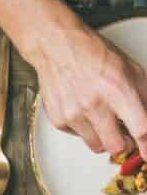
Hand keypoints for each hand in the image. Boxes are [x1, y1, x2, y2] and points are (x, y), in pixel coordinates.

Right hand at [25, 13, 146, 155]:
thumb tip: (146, 118)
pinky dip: (85, 129)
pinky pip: (78, 137)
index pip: (139, 127)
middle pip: (115, 146)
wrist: (57, 48)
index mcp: (117, 88)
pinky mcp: (59, 120)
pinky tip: (84, 111)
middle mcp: (94, 104)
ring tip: (102, 120)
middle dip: (123, 145)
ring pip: (96, 146)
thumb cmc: (93, 55)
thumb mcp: (129, 69)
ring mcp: (74, 114)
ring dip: (104, 137)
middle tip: (125, 137)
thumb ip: (143, 95)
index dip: (146, 145)